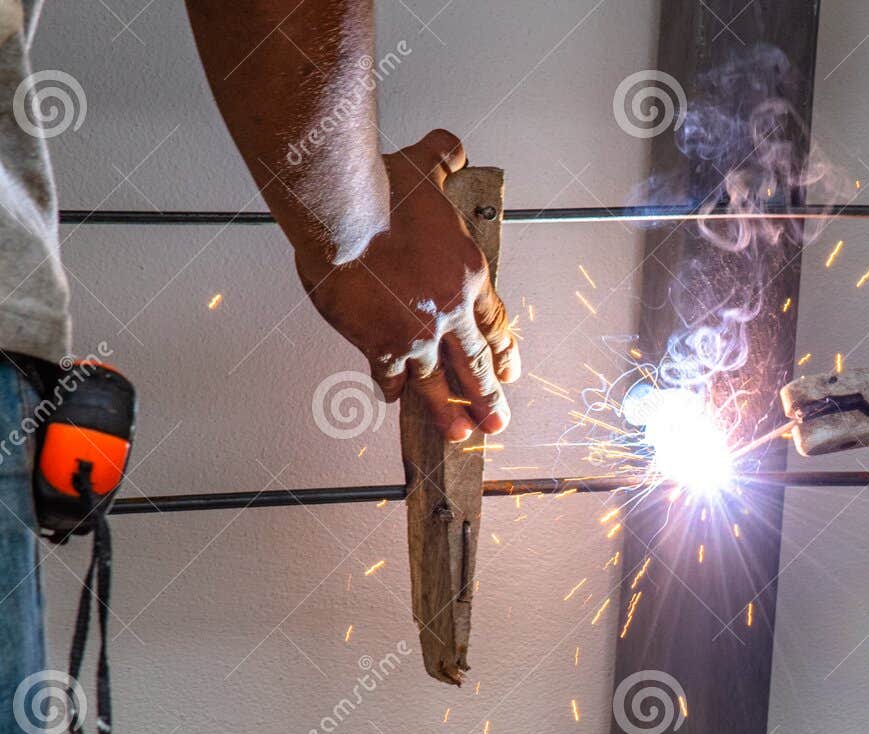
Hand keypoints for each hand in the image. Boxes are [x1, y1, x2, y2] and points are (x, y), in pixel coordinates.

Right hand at [295, 130, 519, 440]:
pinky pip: (388, 375)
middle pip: (476, 364)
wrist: (345, 214)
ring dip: (450, 412)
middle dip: (489, 397)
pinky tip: (392, 399)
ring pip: (438, 383)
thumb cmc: (380, 192)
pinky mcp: (379, 344)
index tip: (509, 372)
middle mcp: (450, 310)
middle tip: (498, 420)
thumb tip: (452, 150)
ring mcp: (416, 332)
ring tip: (462, 435)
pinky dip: (390, 388)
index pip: (496, 323)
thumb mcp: (422, 166)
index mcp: (468, 274)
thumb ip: (442, 159)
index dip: (503, 352)